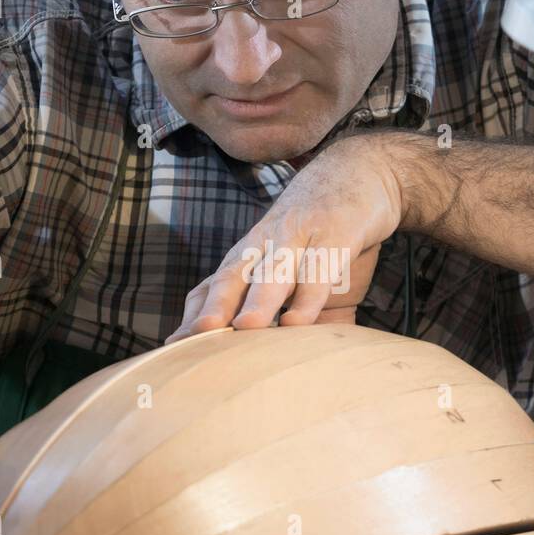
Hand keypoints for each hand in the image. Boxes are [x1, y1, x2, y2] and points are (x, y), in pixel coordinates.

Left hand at [167, 135, 404, 340]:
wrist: (362, 172)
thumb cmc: (324, 233)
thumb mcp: (300, 271)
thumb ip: (291, 314)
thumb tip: (281, 363)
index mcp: (251, 254)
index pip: (213, 285)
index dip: (194, 316)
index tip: (172, 347)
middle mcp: (266, 244)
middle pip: (232, 278)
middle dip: (212, 309)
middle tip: (192, 339)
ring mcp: (299, 237)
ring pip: (273, 273)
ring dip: (258, 302)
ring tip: (244, 329)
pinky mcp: (335, 234)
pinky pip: (319, 270)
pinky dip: (308, 297)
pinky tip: (297, 322)